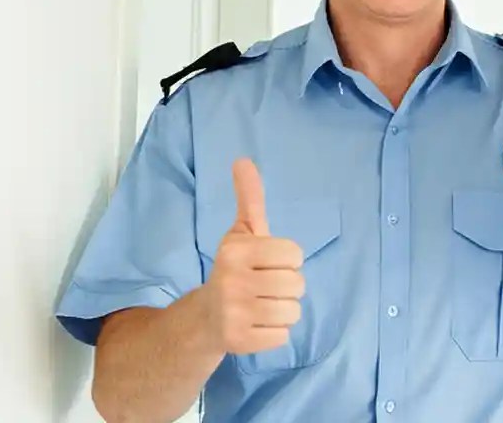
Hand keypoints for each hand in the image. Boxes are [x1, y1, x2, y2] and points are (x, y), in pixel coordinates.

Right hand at [203, 158, 305, 354]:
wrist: (204, 318)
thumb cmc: (235, 269)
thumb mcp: (242, 232)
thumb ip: (249, 198)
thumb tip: (243, 160)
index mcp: (236, 250)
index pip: (295, 255)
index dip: (287, 260)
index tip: (266, 264)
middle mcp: (232, 280)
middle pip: (298, 284)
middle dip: (286, 287)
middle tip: (263, 287)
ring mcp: (234, 313)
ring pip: (293, 311)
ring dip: (283, 310)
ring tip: (261, 305)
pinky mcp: (238, 341)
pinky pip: (283, 336)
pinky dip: (274, 332)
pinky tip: (256, 324)